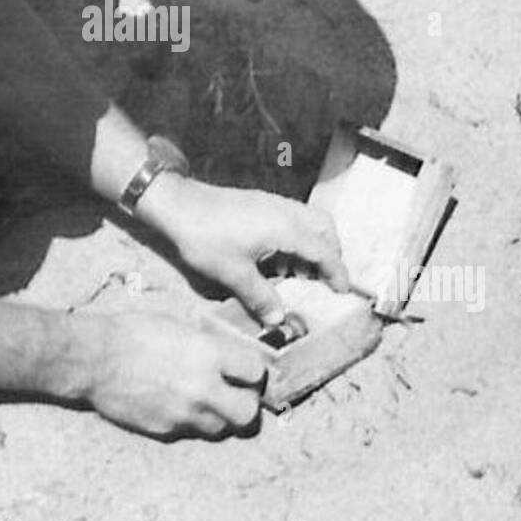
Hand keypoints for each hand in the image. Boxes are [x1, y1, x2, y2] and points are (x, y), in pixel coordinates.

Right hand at [80, 310, 266, 438]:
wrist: (94, 359)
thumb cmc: (132, 332)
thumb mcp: (178, 327)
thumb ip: (208, 345)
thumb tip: (227, 356)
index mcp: (208, 355)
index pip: (255, 372)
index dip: (252, 371)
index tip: (244, 369)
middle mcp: (202, 388)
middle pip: (248, 414)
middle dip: (245, 404)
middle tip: (235, 394)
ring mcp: (184, 413)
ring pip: (221, 428)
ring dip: (219, 416)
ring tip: (203, 400)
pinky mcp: (165, 429)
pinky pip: (190, 431)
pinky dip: (189, 421)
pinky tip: (175, 404)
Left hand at [139, 175, 349, 324]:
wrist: (177, 204)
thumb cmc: (205, 237)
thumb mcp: (233, 273)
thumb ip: (260, 297)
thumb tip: (278, 319)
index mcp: (285, 228)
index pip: (324, 251)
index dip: (337, 272)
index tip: (342, 290)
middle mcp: (285, 211)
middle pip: (324, 228)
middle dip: (330, 253)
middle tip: (323, 280)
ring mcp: (272, 203)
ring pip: (309, 220)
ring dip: (311, 245)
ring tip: (296, 273)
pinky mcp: (260, 201)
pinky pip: (291, 217)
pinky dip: (295, 236)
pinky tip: (275, 258)